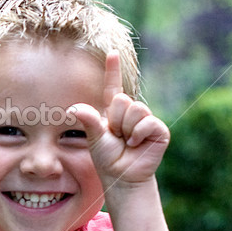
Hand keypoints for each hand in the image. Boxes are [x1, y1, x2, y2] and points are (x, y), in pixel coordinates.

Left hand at [70, 52, 169, 187]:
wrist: (123, 177)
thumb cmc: (108, 159)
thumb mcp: (95, 138)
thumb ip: (88, 120)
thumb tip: (73, 108)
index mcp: (114, 113)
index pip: (113, 87)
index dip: (113, 70)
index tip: (112, 53)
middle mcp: (131, 113)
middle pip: (123, 100)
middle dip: (116, 121)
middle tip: (117, 137)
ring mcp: (146, 121)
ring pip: (135, 109)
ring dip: (127, 129)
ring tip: (127, 142)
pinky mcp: (158, 130)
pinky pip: (147, 122)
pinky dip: (139, 134)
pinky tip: (137, 144)